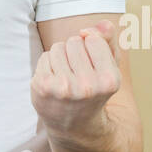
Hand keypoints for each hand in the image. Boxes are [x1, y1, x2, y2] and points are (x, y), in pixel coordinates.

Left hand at [31, 20, 121, 143]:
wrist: (75, 126)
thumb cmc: (94, 90)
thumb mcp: (109, 67)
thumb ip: (108, 40)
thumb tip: (98, 25)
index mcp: (109, 80)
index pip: (94, 39)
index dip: (92, 49)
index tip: (94, 68)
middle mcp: (87, 86)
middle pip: (75, 42)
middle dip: (76, 52)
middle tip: (79, 75)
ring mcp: (62, 88)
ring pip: (58, 47)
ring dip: (62, 58)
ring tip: (67, 77)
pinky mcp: (42, 87)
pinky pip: (45, 56)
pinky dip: (49, 65)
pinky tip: (55, 82)